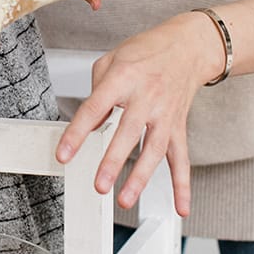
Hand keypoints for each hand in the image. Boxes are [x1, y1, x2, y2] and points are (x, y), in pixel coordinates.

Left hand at [54, 11, 222, 215]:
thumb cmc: (147, 51)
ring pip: (154, 149)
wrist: (188, 46)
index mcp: (123, 78)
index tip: (64, 154)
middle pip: (128, 132)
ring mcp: (165, 113)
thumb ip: (96, 92)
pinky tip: (181, 207)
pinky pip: (182, 158)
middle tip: (99, 185)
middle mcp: (146, 97)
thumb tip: (88, 125)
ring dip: (141, 178)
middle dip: (113, 161)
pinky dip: (182, 185)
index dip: (78, 133)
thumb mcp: (112, 60)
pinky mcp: (178, 125)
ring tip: (126, 199)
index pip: (95, 108)